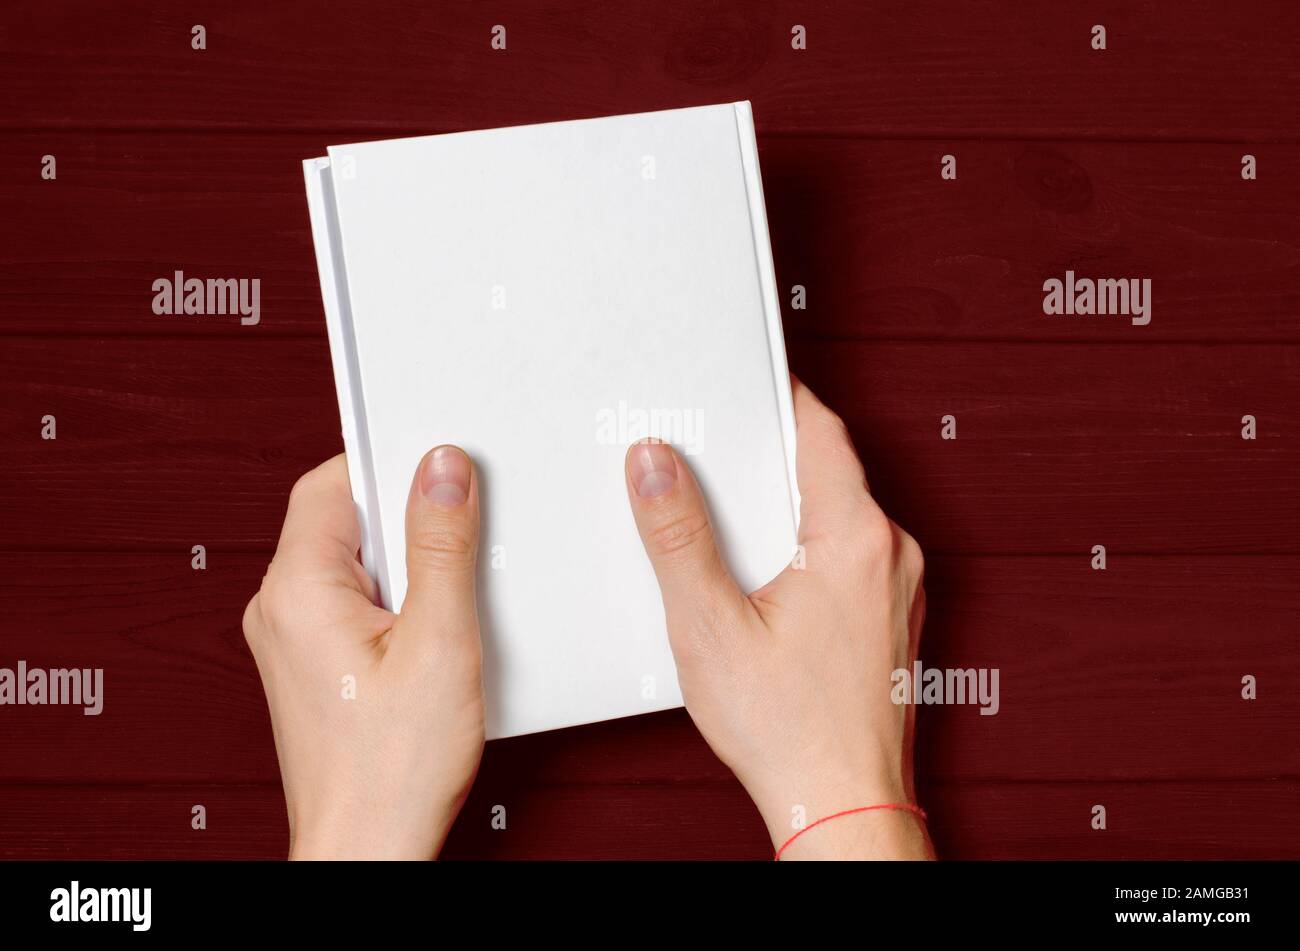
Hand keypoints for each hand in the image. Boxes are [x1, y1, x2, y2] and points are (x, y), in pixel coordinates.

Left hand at [243, 447, 483, 858]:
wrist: (368, 850)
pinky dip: (398, 601)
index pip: (331, 482)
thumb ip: (441, 546)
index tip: (441, 461)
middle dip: (408, 519)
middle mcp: (280, 609)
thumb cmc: (393, 768)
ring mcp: (291, 639)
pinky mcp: (312, 665)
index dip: (388, 463)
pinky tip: (437, 630)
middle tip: (464, 534)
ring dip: (408, 565)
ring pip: (354, 564)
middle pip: (344, 521)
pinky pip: (353, 603)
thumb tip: (442, 468)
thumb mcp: (440, 641)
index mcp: (297, 590)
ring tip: (454, 595)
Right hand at [623, 376, 931, 859]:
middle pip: (829, 470)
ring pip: (840, 515)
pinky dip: (808, 545)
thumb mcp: (710, 627)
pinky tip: (763, 574)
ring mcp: (897, 590)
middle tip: (716, 447)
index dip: (779, 395)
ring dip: (787, 503)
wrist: (843, 807)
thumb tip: (655, 465)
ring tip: (730, 514)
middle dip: (770, 453)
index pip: (821, 432)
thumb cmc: (790, 732)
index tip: (745, 374)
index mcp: (856, 541)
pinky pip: (850, 555)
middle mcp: (892, 556)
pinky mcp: (890, 619)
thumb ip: (678, 537)